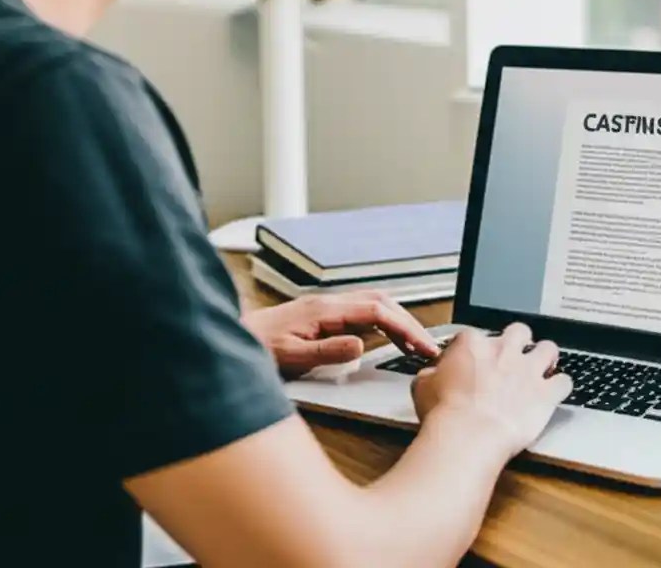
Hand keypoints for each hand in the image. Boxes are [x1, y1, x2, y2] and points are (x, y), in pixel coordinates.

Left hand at [241, 291, 439, 377]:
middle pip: (382, 302)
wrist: (233, 338)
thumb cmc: (258, 348)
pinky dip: (384, 322)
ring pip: (374, 304)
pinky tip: (389, 338)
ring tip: (415, 345)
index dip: (404, 328)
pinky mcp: (324, 314)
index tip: (422, 347)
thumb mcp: (291, 357)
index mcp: (325, 310)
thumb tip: (361, 345)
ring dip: (399, 321)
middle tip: (428, 348)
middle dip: (410, 323)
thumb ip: (327, 352)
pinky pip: (363, 312)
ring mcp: (327, 306)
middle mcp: (328, 303)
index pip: (377, 312)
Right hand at [411, 324, 572, 458]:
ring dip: (545, 356)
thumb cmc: (445, 413)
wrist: (469, 436)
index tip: (474, 362)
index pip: (475, 335)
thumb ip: (431, 374)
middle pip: (519, 331)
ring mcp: (528, 370)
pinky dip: (561, 386)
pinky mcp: (546, 393)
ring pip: (549, 348)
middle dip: (518, 341)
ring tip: (542, 366)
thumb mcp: (422, 386)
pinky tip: (555, 392)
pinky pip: (564, 381)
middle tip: (513, 356)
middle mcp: (504, 350)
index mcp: (473, 344)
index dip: (475, 350)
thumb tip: (432, 375)